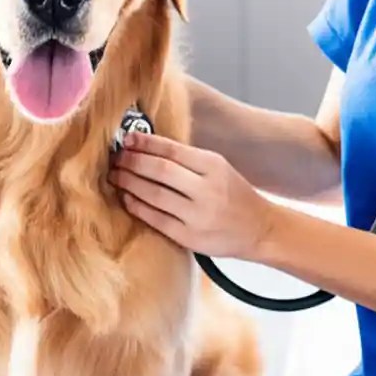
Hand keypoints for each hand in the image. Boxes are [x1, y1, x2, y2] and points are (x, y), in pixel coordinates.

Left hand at [108, 131, 277, 260]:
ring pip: (152, 194)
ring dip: (129, 182)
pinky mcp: (189, 237)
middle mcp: (207, 190)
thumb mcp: (219, 168)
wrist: (260, 228)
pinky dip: (136, 206)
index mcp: (214, 166)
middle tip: (116, 157)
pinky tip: (127, 197)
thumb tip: (147, 147)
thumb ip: (189, 160)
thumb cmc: (235, 195)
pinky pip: (154, 218)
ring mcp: (197, 215)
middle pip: (159, 171)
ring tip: (115, 175)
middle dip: (132, 161)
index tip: (126, 138)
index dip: (145, 143)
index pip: (172, 150)